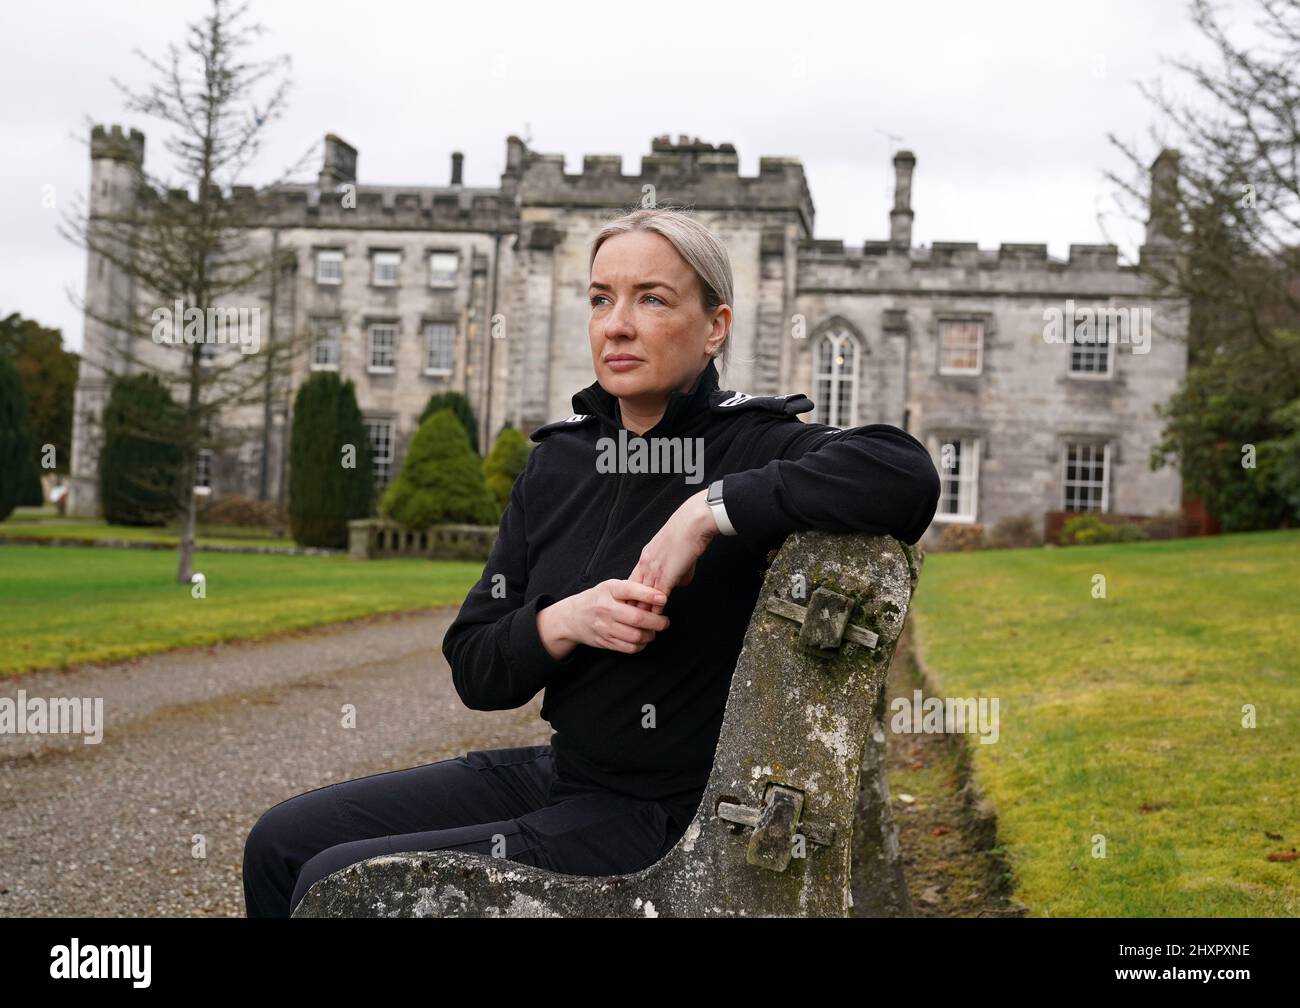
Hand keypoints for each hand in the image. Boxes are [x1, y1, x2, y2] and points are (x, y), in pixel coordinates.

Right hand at [537, 579, 669, 656]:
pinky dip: (641, 645)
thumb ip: (632, 588)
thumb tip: (657, 594)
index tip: (663, 598)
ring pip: (635, 636)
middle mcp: (605, 609)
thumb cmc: (597, 599)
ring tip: (654, 630)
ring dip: (650, 635)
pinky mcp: (605, 641)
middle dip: (657, 622)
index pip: (630, 591)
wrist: (572, 617)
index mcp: (609, 590)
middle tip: (664, 621)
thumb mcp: (610, 587)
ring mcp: (604, 627)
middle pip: (637, 618)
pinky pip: (629, 648)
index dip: (649, 595)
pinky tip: (643, 639)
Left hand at [626, 489, 717, 611]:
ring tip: (641, 626)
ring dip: (642, 613)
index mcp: (646, 557)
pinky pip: (657, 597)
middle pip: (632, 592)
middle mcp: (646, 564)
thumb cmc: (689, 534)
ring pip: (643, 597)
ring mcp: (654, 570)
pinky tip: (656, 619)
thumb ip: (677, 572)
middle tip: (627, 622)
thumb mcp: (679, 555)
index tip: (628, 608)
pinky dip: (656, 610)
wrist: (694, 523)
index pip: (632, 582)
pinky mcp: (666, 575)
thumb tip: (680, 583)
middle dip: (630, 607)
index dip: (631, 596)